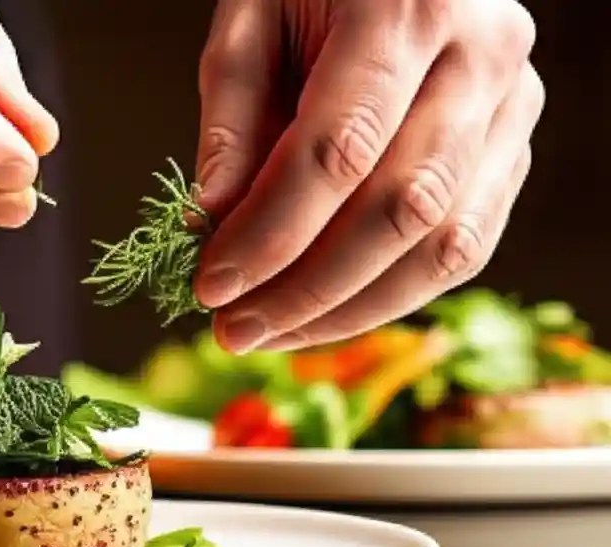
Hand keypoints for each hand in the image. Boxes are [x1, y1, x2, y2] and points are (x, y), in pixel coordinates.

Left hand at [192, 0, 543, 352]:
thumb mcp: (250, 16)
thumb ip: (232, 114)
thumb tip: (212, 220)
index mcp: (407, 6)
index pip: (338, 150)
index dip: (270, 232)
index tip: (211, 284)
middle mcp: (481, 55)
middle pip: (398, 207)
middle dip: (306, 287)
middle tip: (233, 329)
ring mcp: (513, 104)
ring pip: (443, 242)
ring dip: (350, 308)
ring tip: (272, 333)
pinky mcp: (515, 147)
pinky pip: (465, 244)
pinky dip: (393, 294)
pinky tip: (326, 313)